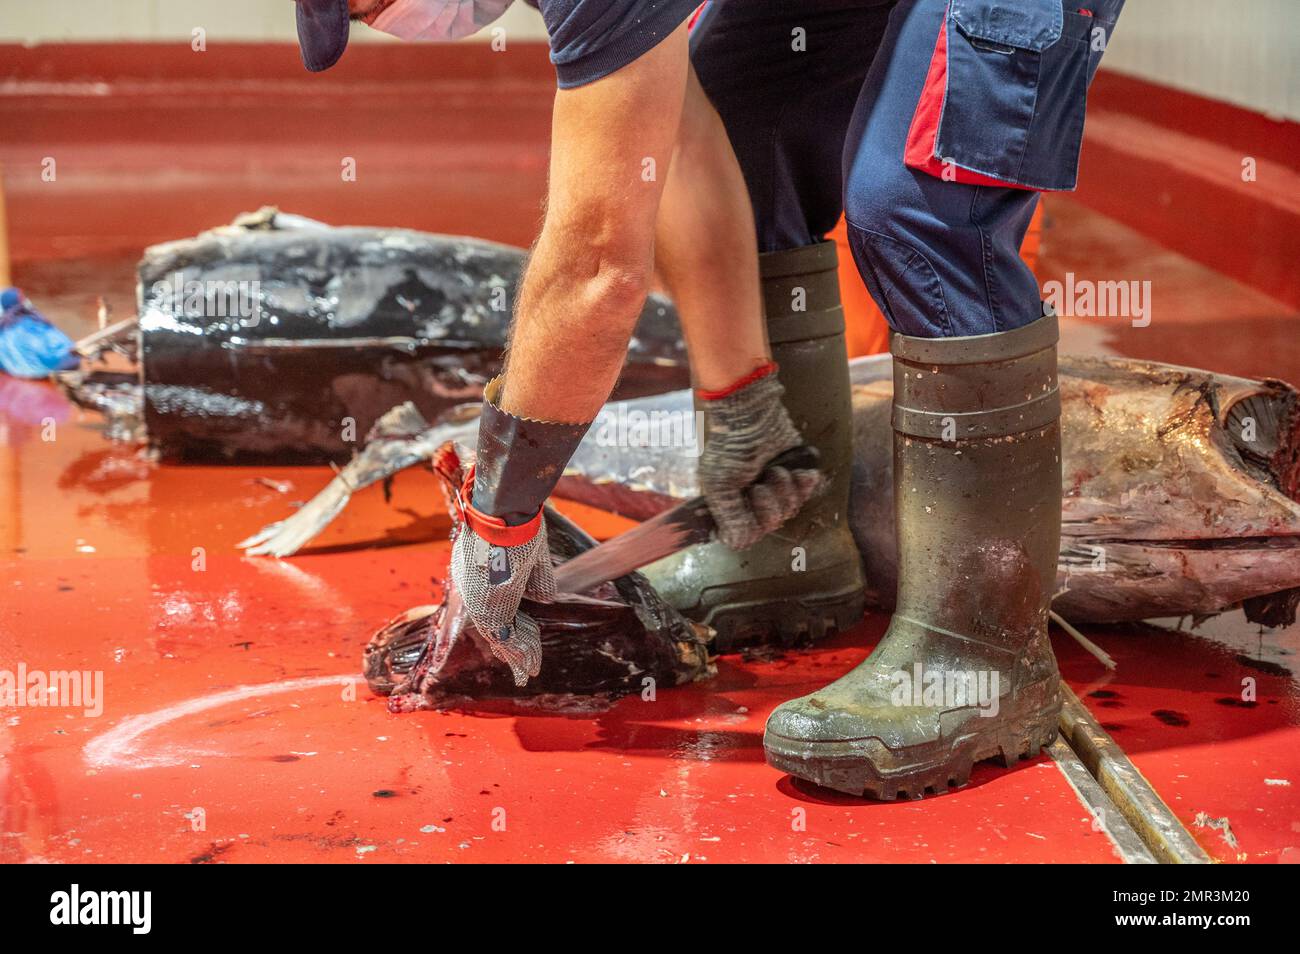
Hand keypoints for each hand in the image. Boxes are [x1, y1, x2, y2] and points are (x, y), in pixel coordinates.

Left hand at [449, 473, 554, 686]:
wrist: (503, 513)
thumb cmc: (517, 524)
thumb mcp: (530, 554)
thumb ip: (536, 578)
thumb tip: (545, 598)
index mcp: (480, 577)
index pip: (496, 609)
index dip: (512, 627)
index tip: (523, 640)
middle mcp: (474, 592)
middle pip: (495, 627)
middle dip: (513, 648)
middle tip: (525, 668)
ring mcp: (478, 601)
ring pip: (499, 636)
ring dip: (518, 655)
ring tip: (529, 670)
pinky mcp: (487, 608)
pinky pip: (503, 638)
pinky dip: (517, 653)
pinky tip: (528, 665)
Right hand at [698, 370, 823, 549]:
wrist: (751, 415)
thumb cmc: (730, 448)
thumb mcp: (719, 484)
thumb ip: (730, 517)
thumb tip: (739, 543)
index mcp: (730, 505)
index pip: (745, 535)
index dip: (751, 525)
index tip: (749, 506)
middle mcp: (752, 500)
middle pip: (771, 524)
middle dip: (769, 504)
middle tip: (760, 484)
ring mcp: (774, 488)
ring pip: (790, 510)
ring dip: (784, 490)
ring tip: (775, 471)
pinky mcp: (794, 475)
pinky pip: (807, 493)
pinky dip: (805, 484)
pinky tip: (798, 473)